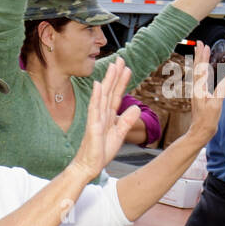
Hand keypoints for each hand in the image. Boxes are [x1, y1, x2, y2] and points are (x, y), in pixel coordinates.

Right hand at [70, 58, 135, 180]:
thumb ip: (126, 121)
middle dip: (115, 75)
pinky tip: (97, 85)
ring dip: (108, 81)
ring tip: (113, 66)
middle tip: (121, 59)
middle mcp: (101, 114)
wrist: (88, 166)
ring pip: (103, 96)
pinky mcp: (92, 127)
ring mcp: (95, 119)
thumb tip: (136, 107)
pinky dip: (96, 97)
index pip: (116, 96)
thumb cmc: (100, 152)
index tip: (127, 68)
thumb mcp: (119, 135)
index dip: (122, 82)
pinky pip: (94, 109)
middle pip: (109, 91)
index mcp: (108, 116)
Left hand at [184, 43, 224, 141]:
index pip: (200, 69)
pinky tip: (205, 70)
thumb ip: (222, 90)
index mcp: (199, 89)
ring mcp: (198, 92)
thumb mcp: (216, 105)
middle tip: (200, 43)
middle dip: (199, 55)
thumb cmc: (207, 120)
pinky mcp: (200, 96)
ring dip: (200, 62)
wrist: (199, 132)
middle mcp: (196, 89)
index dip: (202, 56)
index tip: (203, 45)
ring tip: (202, 52)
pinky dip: (203, 71)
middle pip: (197, 68)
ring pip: (198, 73)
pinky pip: (201, 80)